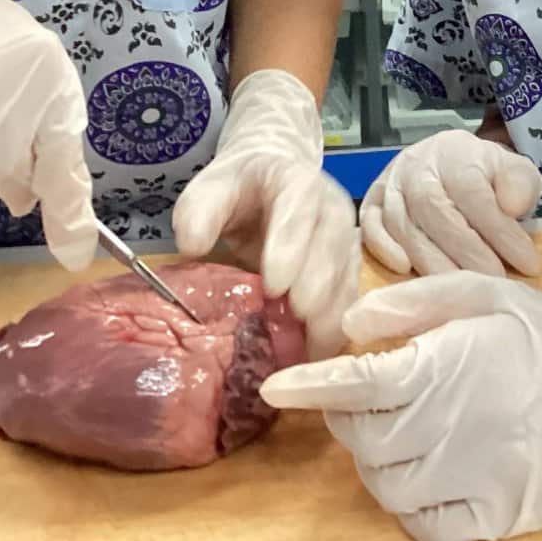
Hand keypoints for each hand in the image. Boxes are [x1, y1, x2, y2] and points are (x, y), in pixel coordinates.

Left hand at [174, 69, 358, 357]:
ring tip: (300, 356)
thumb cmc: (238, 190)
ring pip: (345, 285)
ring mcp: (345, 243)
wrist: (271, 182)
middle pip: (332, 253)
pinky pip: (346, 306)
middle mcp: (332, 210)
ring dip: (326, 322)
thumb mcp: (210, 189)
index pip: (300, 209)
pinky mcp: (348, 273)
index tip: (273, 286)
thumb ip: (198, 211)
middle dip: (314, 294)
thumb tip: (192, 246)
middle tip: (290, 330)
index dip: (291, 247)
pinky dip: (330, 334)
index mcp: (297, 181)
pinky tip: (309, 359)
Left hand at [260, 274, 541, 540]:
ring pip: (388, 485)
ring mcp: (482, 481)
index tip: (276, 387)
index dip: (313, 388)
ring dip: (381, 458)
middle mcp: (465, 428)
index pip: (362, 385)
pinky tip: (431, 470)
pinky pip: (425, 526)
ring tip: (410, 427)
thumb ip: (412, 304)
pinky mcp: (498, 519)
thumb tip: (350, 323)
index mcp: (456, 366)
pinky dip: (413, 503)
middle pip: (367, 439)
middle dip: (353, 417)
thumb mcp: (483, 293)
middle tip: (372, 396)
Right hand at [361, 130, 541, 276]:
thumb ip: (520, 184)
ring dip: (432, 262)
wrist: (444, 163)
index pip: (474, 192)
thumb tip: (511, 207)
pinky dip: (384, 250)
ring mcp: (389, 186)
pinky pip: (370, 229)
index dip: (499, 231)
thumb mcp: (512, 170)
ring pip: (404, 225)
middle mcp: (416, 166)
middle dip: (467, 252)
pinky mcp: (371, 205)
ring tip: (460, 289)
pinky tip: (406, 271)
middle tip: (493, 281)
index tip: (527, 263)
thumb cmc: (481, 175)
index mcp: (454, 153)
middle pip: (435, 209)